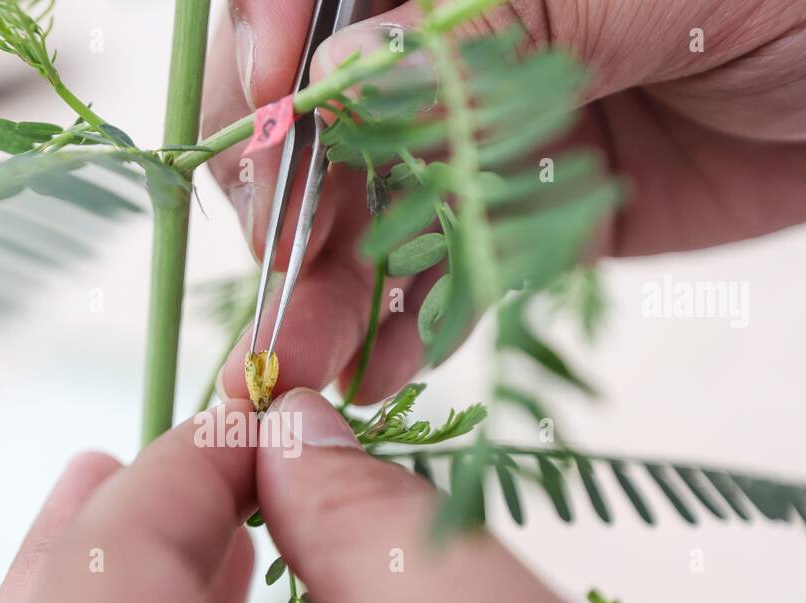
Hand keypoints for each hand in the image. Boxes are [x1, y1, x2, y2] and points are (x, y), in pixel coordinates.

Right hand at [202, 0, 805, 405]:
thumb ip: (471, 26)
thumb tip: (319, 84)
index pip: (309, 2)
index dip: (264, 57)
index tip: (267, 124)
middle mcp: (459, 37)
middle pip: (325, 123)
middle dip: (292, 209)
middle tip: (283, 299)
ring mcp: (496, 131)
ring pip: (378, 208)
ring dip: (335, 286)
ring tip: (316, 359)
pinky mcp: (541, 214)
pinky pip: (454, 270)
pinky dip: (414, 319)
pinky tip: (388, 363)